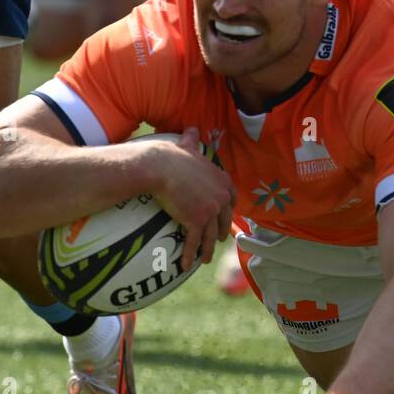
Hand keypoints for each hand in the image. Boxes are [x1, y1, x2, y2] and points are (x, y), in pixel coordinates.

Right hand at [144, 127, 234, 265]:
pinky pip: (193, 243)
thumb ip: (194, 141)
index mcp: (222, 180)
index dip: (229, 209)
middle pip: (224, 219)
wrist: (161, 167)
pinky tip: (186, 265)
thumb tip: (193, 128)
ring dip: (207, 249)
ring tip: (204, 259)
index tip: (226, 217)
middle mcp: (220, 197)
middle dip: (220, 231)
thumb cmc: (173, 156)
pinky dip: (190, 255)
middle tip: (216, 240)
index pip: (231, 198)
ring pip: (210, 235)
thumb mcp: (188, 147)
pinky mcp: (196, 221)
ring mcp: (210, 211)